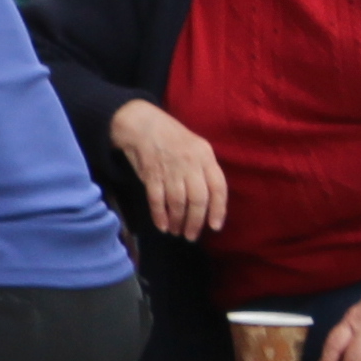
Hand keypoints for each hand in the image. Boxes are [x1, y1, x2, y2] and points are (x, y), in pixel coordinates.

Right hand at [107, 100, 227, 238]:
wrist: (142, 124)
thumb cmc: (173, 138)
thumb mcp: (196, 147)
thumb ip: (204, 170)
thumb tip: (210, 204)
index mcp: (205, 155)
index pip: (218, 186)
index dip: (218, 209)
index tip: (214, 227)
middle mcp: (190, 162)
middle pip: (198, 199)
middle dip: (195, 222)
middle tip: (191, 236)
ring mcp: (170, 168)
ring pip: (178, 202)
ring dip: (177, 221)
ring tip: (176, 232)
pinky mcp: (151, 173)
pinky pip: (157, 199)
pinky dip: (159, 215)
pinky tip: (162, 226)